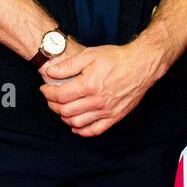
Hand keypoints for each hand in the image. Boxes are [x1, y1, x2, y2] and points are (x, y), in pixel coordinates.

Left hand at [39, 42, 163, 137]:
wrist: (141, 65)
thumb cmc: (116, 58)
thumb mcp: (90, 55)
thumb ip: (68, 65)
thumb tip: (50, 72)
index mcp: (89, 85)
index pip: (60, 96)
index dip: (48, 94)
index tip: (45, 89)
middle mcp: (97, 101)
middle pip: (66, 111)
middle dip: (53, 106)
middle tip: (50, 99)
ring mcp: (106, 111)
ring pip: (77, 123)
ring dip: (65, 118)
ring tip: (62, 109)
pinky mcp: (115, 117)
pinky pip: (95, 131)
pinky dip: (82, 131)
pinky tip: (76, 126)